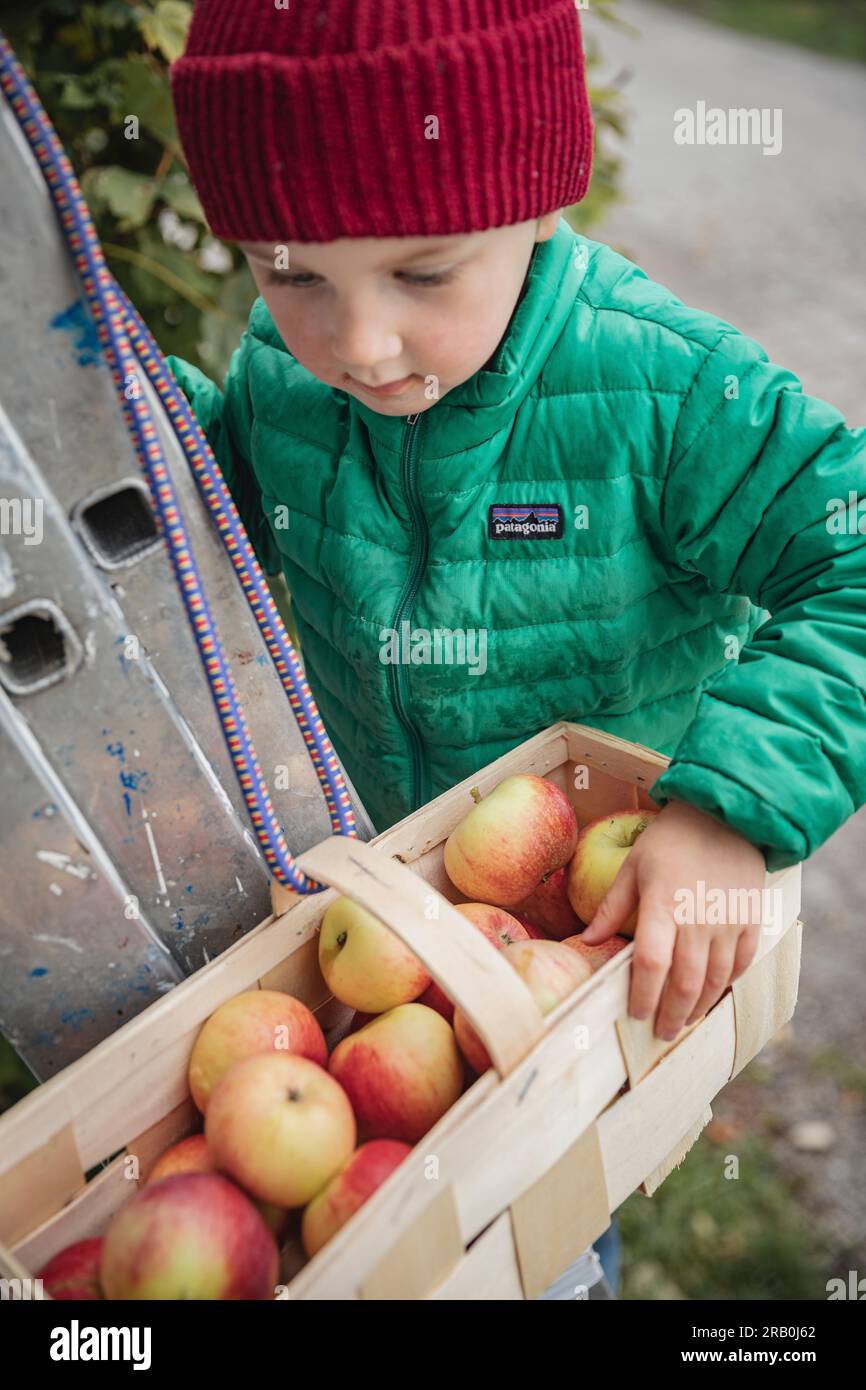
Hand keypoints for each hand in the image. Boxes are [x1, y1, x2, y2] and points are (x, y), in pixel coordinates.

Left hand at [578, 799, 766, 1040]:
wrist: (725, 815)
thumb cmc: (671, 839)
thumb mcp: (633, 865)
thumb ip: (611, 907)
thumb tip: (586, 941)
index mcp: (663, 905)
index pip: (652, 965)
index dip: (644, 996)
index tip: (635, 1014)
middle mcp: (698, 919)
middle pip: (685, 983)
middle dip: (672, 1015)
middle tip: (661, 1033)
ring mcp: (728, 922)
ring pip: (715, 980)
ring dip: (698, 1007)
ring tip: (684, 1021)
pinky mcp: (750, 920)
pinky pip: (741, 964)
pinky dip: (726, 985)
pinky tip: (712, 995)